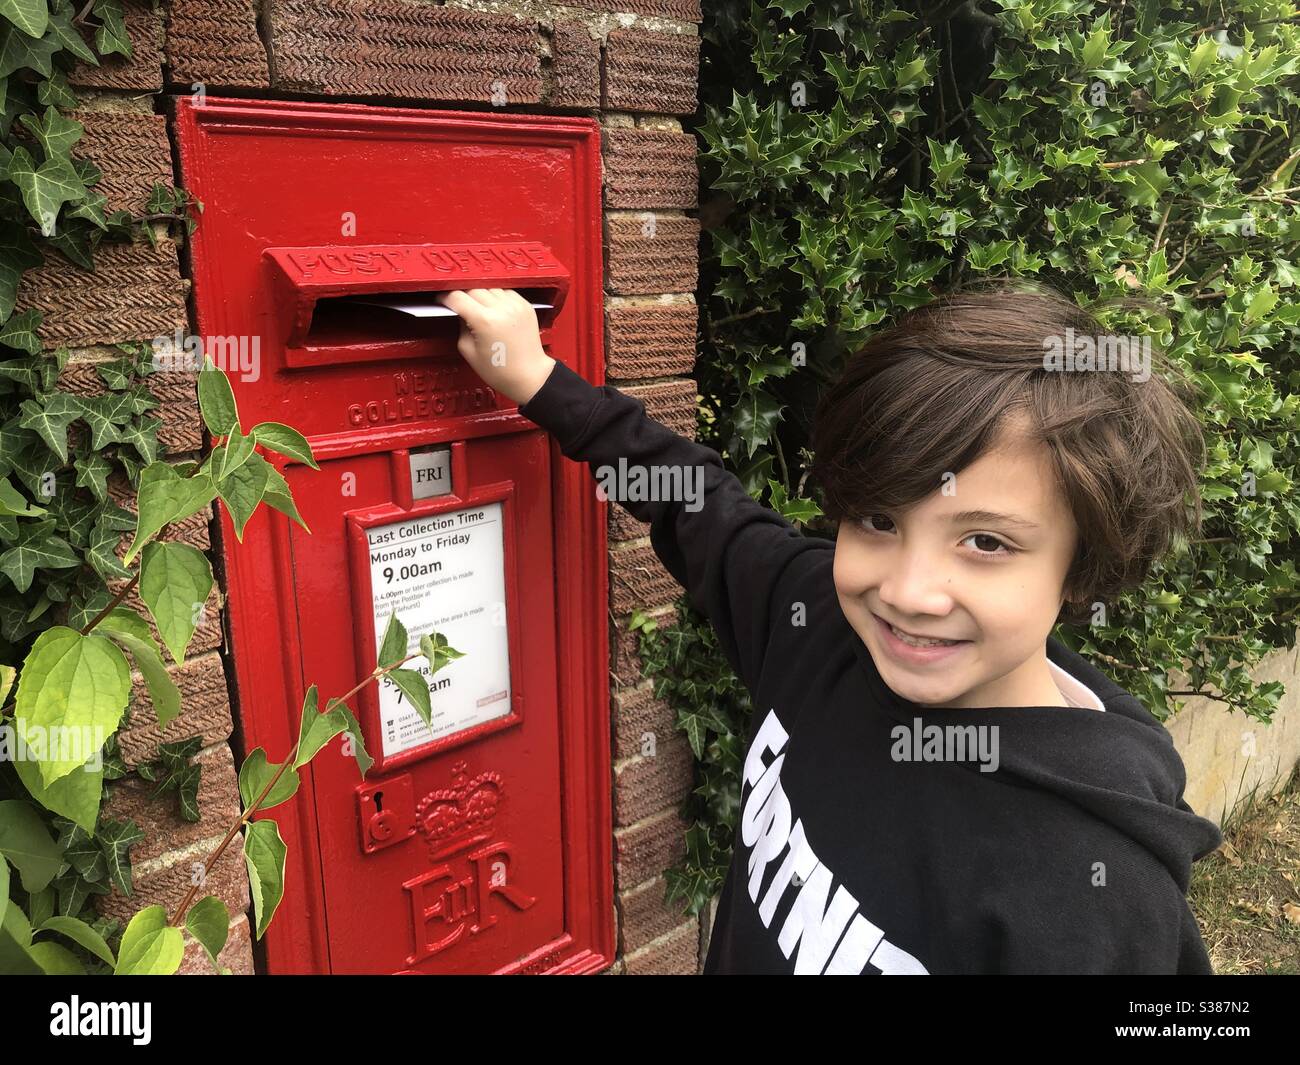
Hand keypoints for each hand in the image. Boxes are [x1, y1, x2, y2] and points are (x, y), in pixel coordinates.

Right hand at [434, 288, 555, 405]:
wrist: (529, 375)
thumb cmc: (500, 370)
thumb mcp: (469, 351)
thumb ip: (460, 326)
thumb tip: (458, 311)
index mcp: (485, 321)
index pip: (457, 297)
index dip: (445, 298)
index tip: (441, 300)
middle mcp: (502, 309)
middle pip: (473, 288)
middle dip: (462, 295)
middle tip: (457, 304)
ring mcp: (516, 305)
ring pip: (489, 287)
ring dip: (480, 294)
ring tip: (476, 307)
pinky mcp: (525, 305)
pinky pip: (505, 291)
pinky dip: (496, 297)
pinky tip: (493, 308)